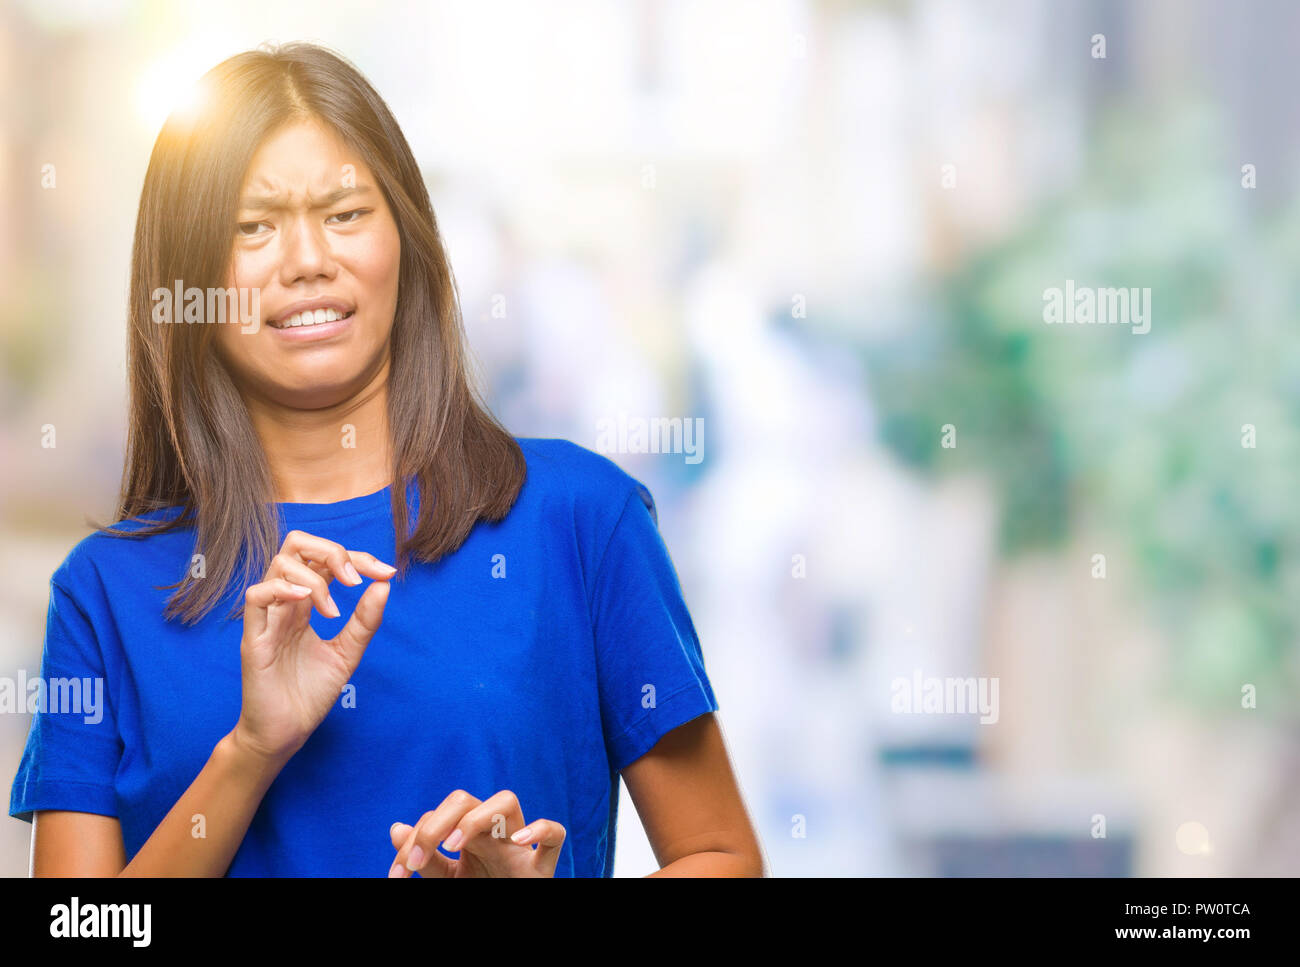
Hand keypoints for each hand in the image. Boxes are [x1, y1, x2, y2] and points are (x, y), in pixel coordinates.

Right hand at [233, 529, 395, 760]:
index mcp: (308, 603)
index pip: (328, 560)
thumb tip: (385, 583)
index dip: (359, 558)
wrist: (288, 731)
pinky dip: (283, 589)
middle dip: (332, 551)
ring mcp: (268, 617)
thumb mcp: (348, 652)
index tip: (387, 573)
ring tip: (333, 610)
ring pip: (280, 565)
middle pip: (297, 546)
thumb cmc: (312, 692)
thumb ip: (365, 620)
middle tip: (356, 578)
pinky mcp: (253, 637)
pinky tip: (307, 601)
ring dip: (315, 577)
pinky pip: (257, 596)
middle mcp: (286, 603)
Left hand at [389, 790, 565, 877]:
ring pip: (507, 801)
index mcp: (468, 833)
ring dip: (475, 817)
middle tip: (416, 861)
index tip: (398, 874)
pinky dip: (540, 830)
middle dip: (434, 824)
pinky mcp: (541, 868)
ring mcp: (517, 847)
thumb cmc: (481, 889)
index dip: (413, 841)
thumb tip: (396, 828)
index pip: (437, 817)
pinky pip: (555, 835)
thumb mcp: (448, 878)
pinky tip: (517, 841)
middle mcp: (491, 833)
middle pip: (465, 799)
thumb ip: (426, 858)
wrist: (507, 920)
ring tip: (453, 846)